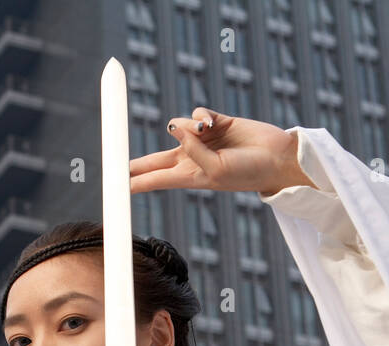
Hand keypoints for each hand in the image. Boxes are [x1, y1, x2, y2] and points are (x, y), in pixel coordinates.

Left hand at [129, 107, 314, 196]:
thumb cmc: (246, 173)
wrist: (275, 158)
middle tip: (114, 169)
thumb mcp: (214, 170)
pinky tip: (210, 123)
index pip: (152, 180)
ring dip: (187, 126)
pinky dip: (200, 116)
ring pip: (177, 126)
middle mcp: (190, 159)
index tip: (113, 187)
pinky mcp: (214, 122)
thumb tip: (174, 126)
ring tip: (206, 133)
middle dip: (135, 164)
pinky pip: (195, 113)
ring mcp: (201, 140)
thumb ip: (192, 150)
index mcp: (187, 177)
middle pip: (153, 160)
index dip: (132, 182)